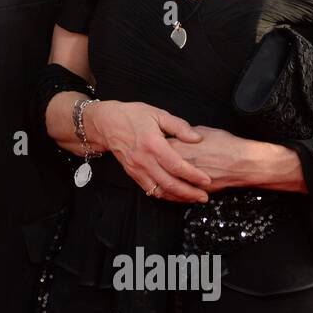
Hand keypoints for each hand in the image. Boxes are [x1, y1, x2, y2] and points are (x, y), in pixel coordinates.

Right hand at [83, 100, 211, 201]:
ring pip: (159, 190)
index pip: (176, 165)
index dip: (193, 175)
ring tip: (192, 199)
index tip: (207, 180)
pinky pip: (149, 189)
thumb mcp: (157, 114)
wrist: (106, 123)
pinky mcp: (132, 173)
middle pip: (169, 183)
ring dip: (177, 197)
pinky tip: (174, 195)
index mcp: (152, 144)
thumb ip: (179, 126)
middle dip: (189, 193)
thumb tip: (197, 138)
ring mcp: (136, 168)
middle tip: (204, 197)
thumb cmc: (132, 115)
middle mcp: (144, 160)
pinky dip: (163, 195)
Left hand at [164, 125, 269, 191]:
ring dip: (160, 181)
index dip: (154, 146)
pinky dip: (172, 193)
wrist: (246, 163)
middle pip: (158, 166)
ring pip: (166, 183)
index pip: (157, 147)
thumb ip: (186, 134)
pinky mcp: (195, 190)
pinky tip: (171, 189)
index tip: (153, 145)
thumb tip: (178, 135)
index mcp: (182, 147)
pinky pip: (178, 194)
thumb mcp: (204, 132)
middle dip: (154, 165)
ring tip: (159, 176)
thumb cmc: (228, 145)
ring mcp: (188, 179)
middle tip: (154, 162)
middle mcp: (182, 164)